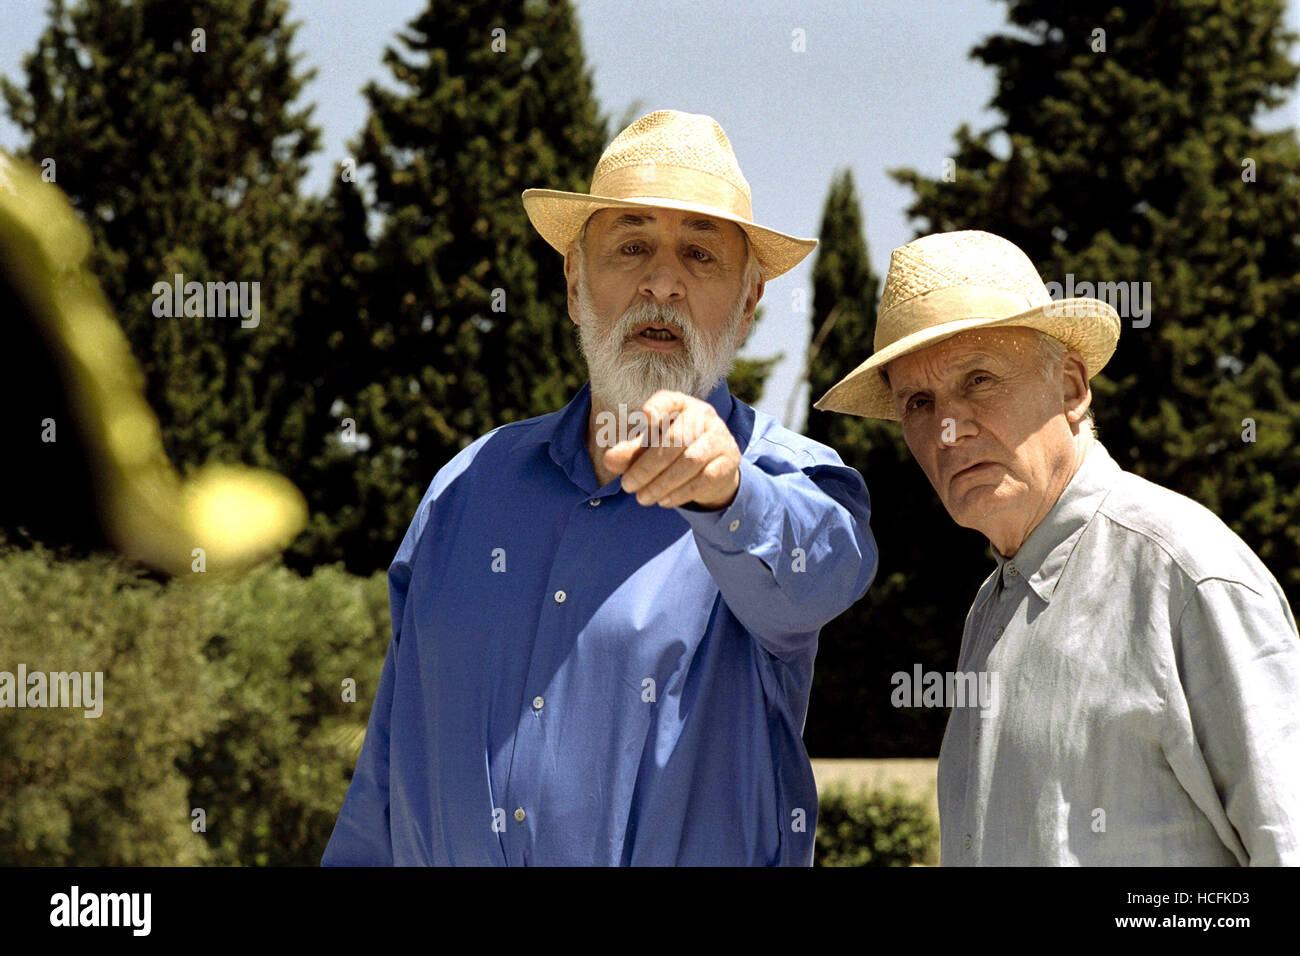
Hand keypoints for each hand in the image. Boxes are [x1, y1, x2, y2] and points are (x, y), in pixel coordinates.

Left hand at [604, 390, 740, 509]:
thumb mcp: (650, 448)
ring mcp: (719, 438)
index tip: (646, 416)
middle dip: (647, 466)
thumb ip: (631, 452)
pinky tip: (664, 501)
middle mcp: (703, 416)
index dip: (659, 407)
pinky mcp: (729, 461)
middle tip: (627, 486)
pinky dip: (681, 492)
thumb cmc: (674, 451)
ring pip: (690, 461)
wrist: (714, 468)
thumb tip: (609, 460)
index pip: (668, 401)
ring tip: (642, 498)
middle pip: (676, 439)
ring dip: (662, 483)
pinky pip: (704, 478)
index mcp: (681, 405)